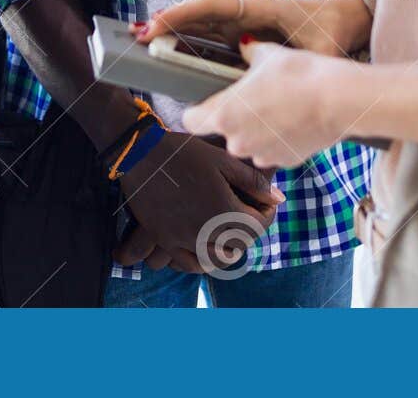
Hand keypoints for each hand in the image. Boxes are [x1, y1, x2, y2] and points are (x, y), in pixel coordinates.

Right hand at [112, 131, 283, 272]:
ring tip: (231, 233)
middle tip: (249, 214)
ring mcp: (183, 238)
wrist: (140, 153)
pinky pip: (189, 264)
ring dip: (230, 249)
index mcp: (223, 209)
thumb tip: (277, 198)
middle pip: (240, 244)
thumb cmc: (183, 152)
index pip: (258, 225)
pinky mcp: (165, 240)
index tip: (267, 203)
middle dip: (250, 230)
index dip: (268, 214)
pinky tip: (207, 251)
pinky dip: (203, 262)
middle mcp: (205, 230)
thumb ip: (252, 181)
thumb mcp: (222, 159)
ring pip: (217, 259)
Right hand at [137, 0, 370, 57]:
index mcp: (258, 8)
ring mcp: (242, 28)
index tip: (158, 22)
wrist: (346, 22)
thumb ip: (304, 63)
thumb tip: (291, 81)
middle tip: (136, 34)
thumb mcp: (320, 47)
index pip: (212, 5)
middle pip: (199, 16)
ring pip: (201, 29)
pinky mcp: (244, 41)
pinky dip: (191, 50)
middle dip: (168, 23)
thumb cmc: (332, 27)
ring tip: (144, 44)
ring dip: (174, 37)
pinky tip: (173, 60)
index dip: (183, 13)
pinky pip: (212, 44)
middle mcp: (245, 16)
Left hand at [183, 41, 359, 167]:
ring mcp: (262, 155)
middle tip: (255, 96)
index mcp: (224, 115)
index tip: (205, 102)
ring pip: (250, 141)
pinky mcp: (285, 162)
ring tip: (279, 105)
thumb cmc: (298, 75)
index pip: (191, 121)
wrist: (338, 100)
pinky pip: (273, 149)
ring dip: (258, 128)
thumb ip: (249, 52)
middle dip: (236, 116)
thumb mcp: (267, 53)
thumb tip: (246, 46)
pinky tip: (294, 119)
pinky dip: (279, 138)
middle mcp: (237, 142)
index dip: (197, 110)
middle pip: (225, 130)